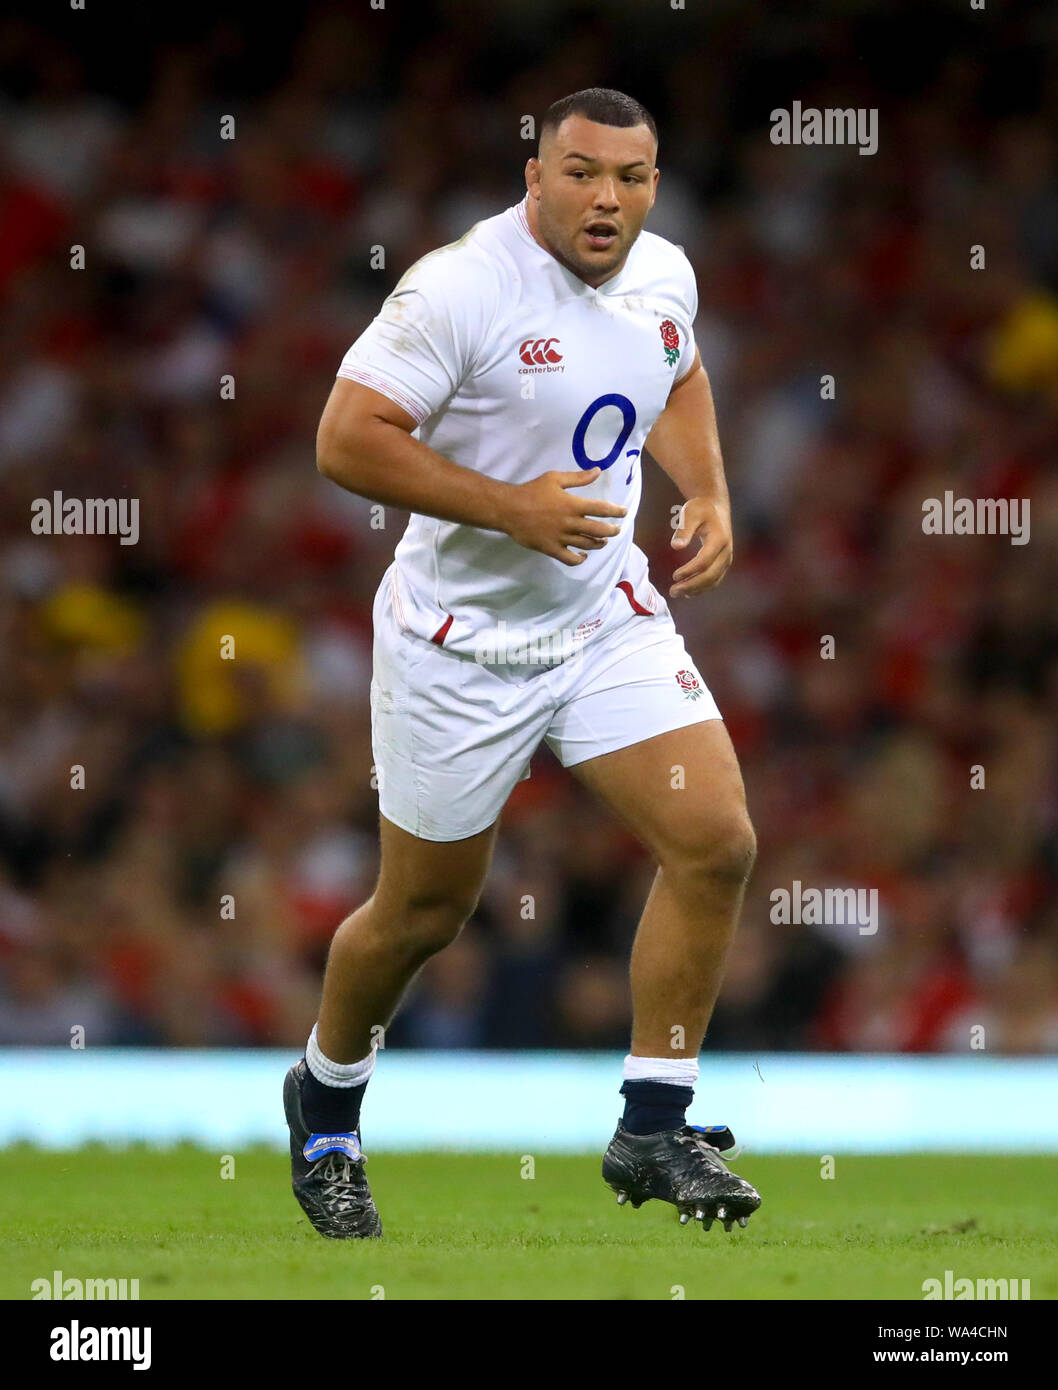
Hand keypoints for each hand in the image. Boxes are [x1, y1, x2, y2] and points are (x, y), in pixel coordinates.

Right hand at [506, 467, 626, 565]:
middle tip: (616, 529)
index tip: (623, 512)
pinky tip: (583, 556)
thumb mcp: (554, 478)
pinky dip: (580, 559)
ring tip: (603, 541)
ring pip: (587, 545)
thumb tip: (598, 471)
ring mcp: (561, 538)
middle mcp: (570, 523)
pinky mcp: (551, 549)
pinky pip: (570, 559)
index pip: (601, 509)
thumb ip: (578, 478)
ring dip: (599, 544)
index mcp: (573, 505)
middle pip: (599, 529)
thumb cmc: (531, 491)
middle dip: (612, 530)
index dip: (616, 511)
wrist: (508, 509)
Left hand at [669, 497, 732, 595]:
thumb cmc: (700, 509)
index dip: (690, 570)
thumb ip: (683, 530)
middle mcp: (726, 551)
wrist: (715, 506)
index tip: (674, 576)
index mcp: (719, 538)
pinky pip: (715, 579)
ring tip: (677, 592)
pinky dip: (702, 587)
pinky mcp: (723, 562)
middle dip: (692, 585)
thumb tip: (676, 546)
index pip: (704, 560)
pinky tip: (688, 591)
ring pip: (713, 580)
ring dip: (696, 589)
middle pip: (710, 575)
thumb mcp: (690, 514)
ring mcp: (727, 558)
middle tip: (673, 591)